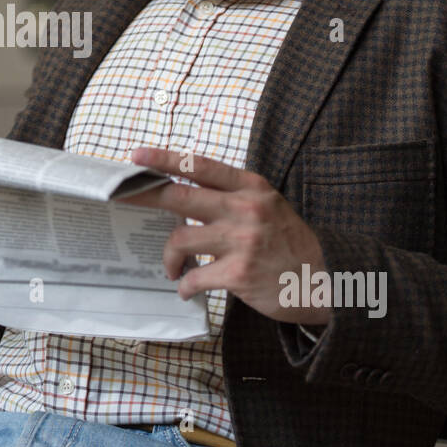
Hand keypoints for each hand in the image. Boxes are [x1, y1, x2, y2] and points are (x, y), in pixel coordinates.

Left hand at [114, 146, 328, 324]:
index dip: (164, 159)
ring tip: (173, 267)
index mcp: (251, 187)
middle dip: (144, 197)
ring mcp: (241, 241)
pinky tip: (186, 289)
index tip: (136, 156)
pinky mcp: (237, 273)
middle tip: (123, 200)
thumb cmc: (288, 242)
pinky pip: (194, 276)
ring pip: (180, 239)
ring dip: (169, 257)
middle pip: (179, 196)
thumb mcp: (267, 205)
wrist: (324, 279)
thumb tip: (183, 196)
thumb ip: (231, 197)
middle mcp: (245, 209)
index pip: (200, 165)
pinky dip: (184, 285)